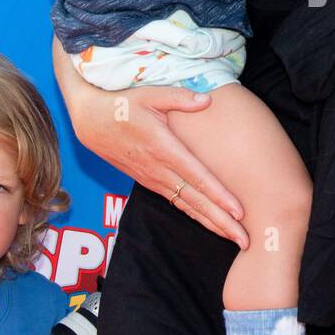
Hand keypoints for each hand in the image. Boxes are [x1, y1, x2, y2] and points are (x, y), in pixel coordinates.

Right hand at [51, 36, 248, 247]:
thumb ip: (179, 98)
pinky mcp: (147, 181)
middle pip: (196, 201)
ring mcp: (152, 178)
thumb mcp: (149, 94)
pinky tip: (209, 224)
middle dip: (221, 222)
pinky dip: (194, 215)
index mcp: (163, 148)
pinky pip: (176, 202)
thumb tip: (206, 99)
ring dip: (211, 223)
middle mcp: (158, 169)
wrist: (90, 121)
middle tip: (245, 240)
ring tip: (233, 238)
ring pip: (186, 206)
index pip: (197, 177)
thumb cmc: (121, 105)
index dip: (219, 196)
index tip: (238, 212)